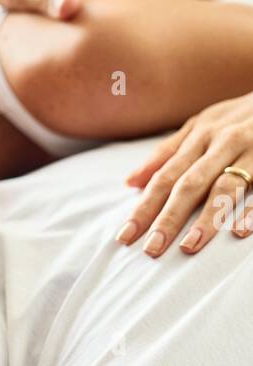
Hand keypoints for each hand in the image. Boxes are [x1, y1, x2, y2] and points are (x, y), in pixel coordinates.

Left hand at [117, 92, 252, 255]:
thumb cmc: (238, 116)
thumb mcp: (201, 125)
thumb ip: (167, 153)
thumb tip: (130, 182)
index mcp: (199, 136)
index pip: (164, 177)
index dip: (144, 207)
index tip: (125, 237)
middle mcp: (221, 143)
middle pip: (189, 185)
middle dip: (168, 218)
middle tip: (151, 249)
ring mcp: (250, 152)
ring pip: (223, 187)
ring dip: (206, 218)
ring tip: (188, 247)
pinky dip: (250, 210)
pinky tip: (238, 231)